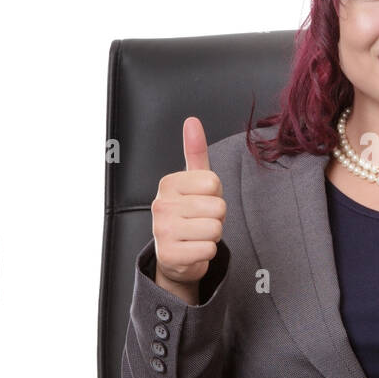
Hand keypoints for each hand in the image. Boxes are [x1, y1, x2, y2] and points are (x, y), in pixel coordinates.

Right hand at [152, 118, 225, 305]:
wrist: (176, 255)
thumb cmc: (189, 214)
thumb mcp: (194, 182)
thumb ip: (195, 152)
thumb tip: (192, 121)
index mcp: (168, 183)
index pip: (214, 183)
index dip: (215, 195)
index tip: (201, 202)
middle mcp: (160, 205)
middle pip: (218, 208)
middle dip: (216, 217)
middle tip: (200, 221)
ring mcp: (161, 231)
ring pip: (215, 229)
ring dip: (212, 235)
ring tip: (197, 235)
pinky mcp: (169, 256)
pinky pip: (209, 250)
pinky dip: (207, 253)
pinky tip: (193, 250)